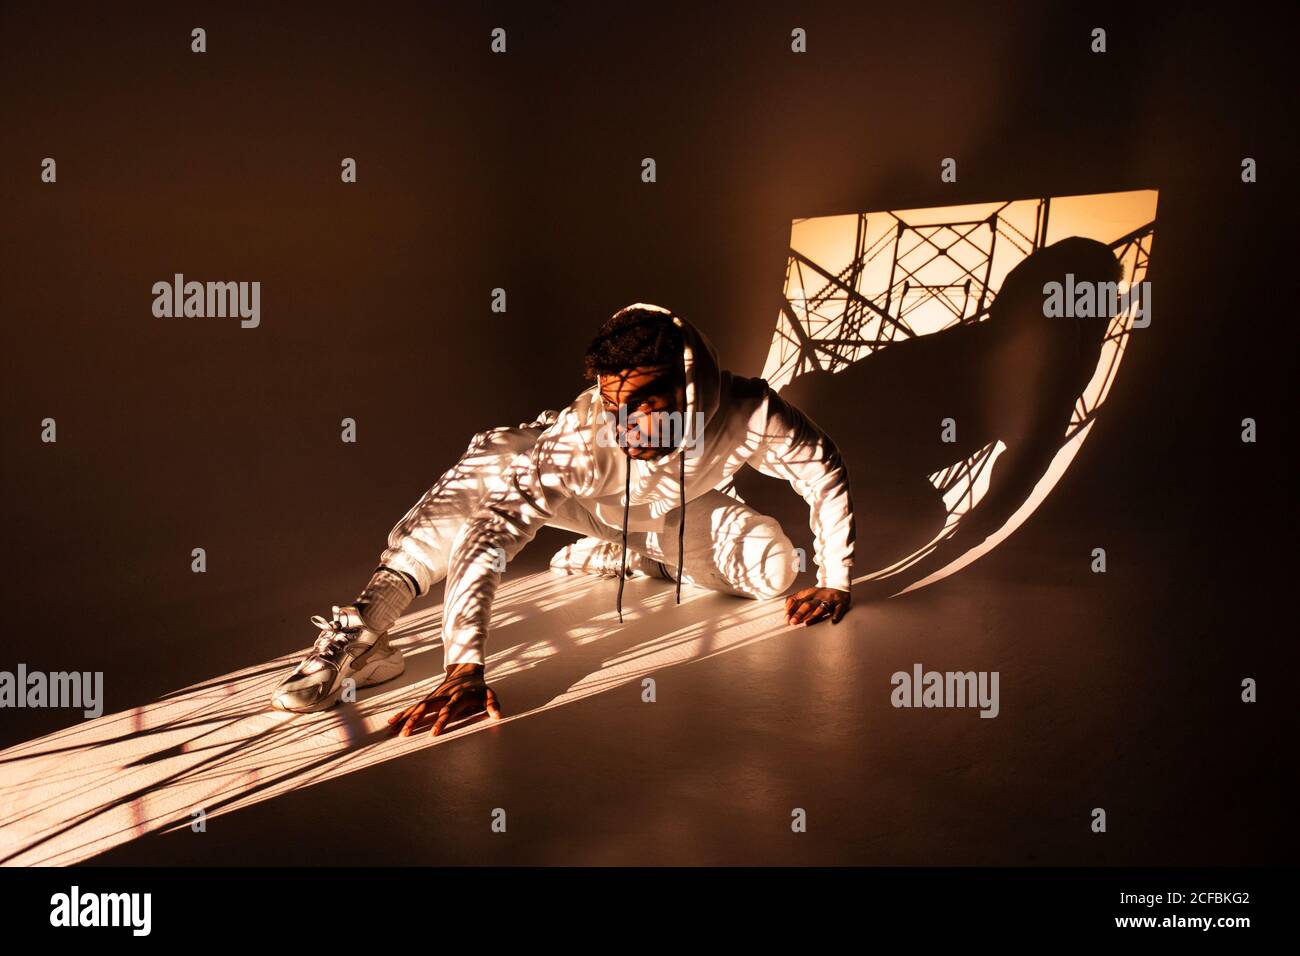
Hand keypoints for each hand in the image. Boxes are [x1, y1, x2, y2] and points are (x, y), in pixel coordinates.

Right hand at [387, 663, 502, 737]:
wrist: (467, 671)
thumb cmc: (478, 688)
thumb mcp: (489, 694)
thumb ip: (492, 705)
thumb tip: (497, 716)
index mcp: (457, 696)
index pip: (448, 710)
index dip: (441, 721)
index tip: (432, 734)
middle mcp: (443, 695)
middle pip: (427, 707)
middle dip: (415, 720)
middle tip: (405, 733)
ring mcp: (434, 695)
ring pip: (417, 706)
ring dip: (405, 717)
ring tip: (393, 730)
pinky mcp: (428, 698)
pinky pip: (414, 706)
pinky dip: (403, 713)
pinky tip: (392, 722)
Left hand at [785, 587, 850, 626]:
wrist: (840, 585)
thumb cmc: (820, 593)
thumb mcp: (807, 593)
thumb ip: (794, 599)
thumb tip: (785, 609)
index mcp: (810, 593)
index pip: (798, 601)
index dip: (791, 609)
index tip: (786, 618)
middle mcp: (819, 597)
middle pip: (808, 605)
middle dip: (799, 613)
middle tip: (792, 621)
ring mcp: (830, 600)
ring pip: (821, 608)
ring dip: (814, 615)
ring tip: (807, 623)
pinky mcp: (840, 604)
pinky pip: (838, 609)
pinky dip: (836, 615)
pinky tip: (833, 621)